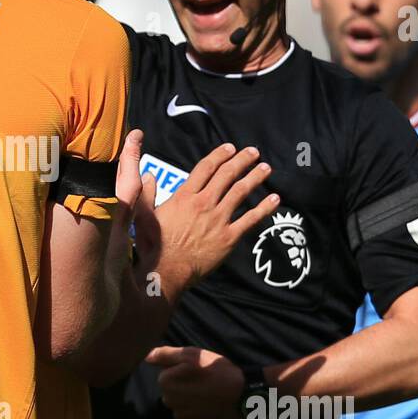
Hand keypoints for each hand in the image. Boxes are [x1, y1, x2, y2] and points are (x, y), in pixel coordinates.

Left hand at [146, 346, 244, 418]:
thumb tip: (146, 357)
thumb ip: (166, 354)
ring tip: (208, 393)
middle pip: (172, 391)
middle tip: (203, 380)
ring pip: (180, 405)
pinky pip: (191, 417)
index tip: (196, 370)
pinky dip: (198, 412)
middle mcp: (169, 403)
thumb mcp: (192, 354)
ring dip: (190, 399)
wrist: (242, 395)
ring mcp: (183, 417)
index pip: (166, 374)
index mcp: (166, 384)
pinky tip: (210, 405)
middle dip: (183, 386)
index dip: (180, 371)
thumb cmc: (216, 371)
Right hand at [151, 144, 278, 298]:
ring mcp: (218, 220)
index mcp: (184, 196)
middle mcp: (204, 203)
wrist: (166, 270)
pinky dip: (264, 208)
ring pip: (240, 192)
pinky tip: (275, 199)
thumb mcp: (143, 215)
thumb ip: (147, 193)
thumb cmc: (153, 245)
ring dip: (255, 177)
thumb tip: (148, 175)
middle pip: (227, 175)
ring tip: (265, 168)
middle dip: (242, 160)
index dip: (220, 155)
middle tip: (253, 152)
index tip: (230, 148)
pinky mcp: (229, 237)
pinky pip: (251, 219)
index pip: (206, 168)